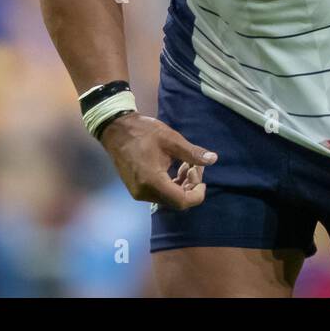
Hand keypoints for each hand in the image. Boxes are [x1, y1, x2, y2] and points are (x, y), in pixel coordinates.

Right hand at [98, 112, 216, 209]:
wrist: (116, 129)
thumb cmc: (143, 132)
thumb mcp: (171, 139)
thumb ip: (192, 153)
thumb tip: (213, 159)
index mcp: (153, 182)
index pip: (181, 201)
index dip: (197, 194)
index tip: (202, 177)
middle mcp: (144, 193)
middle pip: (176, 201)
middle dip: (190, 186)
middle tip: (195, 166)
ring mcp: (138, 192)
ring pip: (168, 198)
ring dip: (182, 185)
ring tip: (187, 164)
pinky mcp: (136, 188)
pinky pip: (159, 193)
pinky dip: (171, 184)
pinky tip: (176, 168)